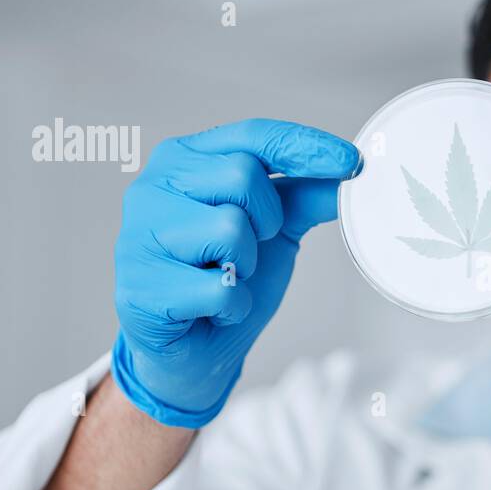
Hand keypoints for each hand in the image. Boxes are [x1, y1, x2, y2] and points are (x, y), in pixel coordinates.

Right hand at [112, 119, 361, 427]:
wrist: (193, 353)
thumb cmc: (225, 279)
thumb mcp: (274, 231)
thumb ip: (305, 196)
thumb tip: (351, 172)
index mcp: (183, 161)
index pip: (252, 136)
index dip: (305, 146)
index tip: (352, 162)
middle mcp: (151, 187)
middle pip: (243, 177)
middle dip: (264, 223)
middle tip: (244, 253)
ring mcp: (137, 236)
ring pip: (230, 231)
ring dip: (245, 268)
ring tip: (221, 279)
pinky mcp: (139, 287)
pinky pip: (218, 288)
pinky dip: (231, 307)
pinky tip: (208, 312)